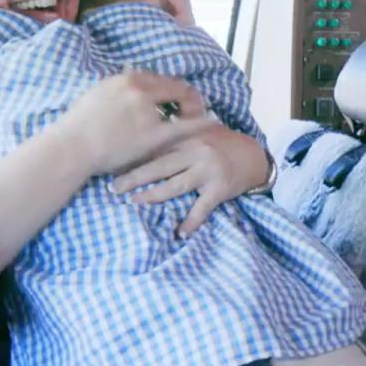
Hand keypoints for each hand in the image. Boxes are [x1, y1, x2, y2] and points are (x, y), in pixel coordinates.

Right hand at [55, 70, 206, 175]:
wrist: (72, 147)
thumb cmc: (79, 123)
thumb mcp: (98, 92)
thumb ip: (118, 83)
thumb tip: (131, 73)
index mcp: (127, 78)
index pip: (158, 78)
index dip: (169, 86)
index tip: (173, 94)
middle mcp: (140, 90)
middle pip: (173, 86)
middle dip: (184, 95)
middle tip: (190, 104)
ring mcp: (148, 112)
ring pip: (179, 104)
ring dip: (190, 106)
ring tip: (196, 113)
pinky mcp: (153, 135)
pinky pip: (183, 126)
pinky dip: (199, 122)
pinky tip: (211, 122)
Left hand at [111, 121, 268, 236]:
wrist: (253, 156)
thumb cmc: (219, 144)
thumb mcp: (197, 132)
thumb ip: (174, 135)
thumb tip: (141, 140)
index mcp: (186, 138)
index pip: (155, 148)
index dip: (133, 157)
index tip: (112, 163)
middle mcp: (195, 152)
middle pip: (158, 167)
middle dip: (134, 178)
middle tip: (113, 188)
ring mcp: (207, 171)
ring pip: (174, 186)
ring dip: (153, 196)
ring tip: (135, 203)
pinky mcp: (219, 189)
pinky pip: (201, 208)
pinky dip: (191, 222)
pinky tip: (180, 233)